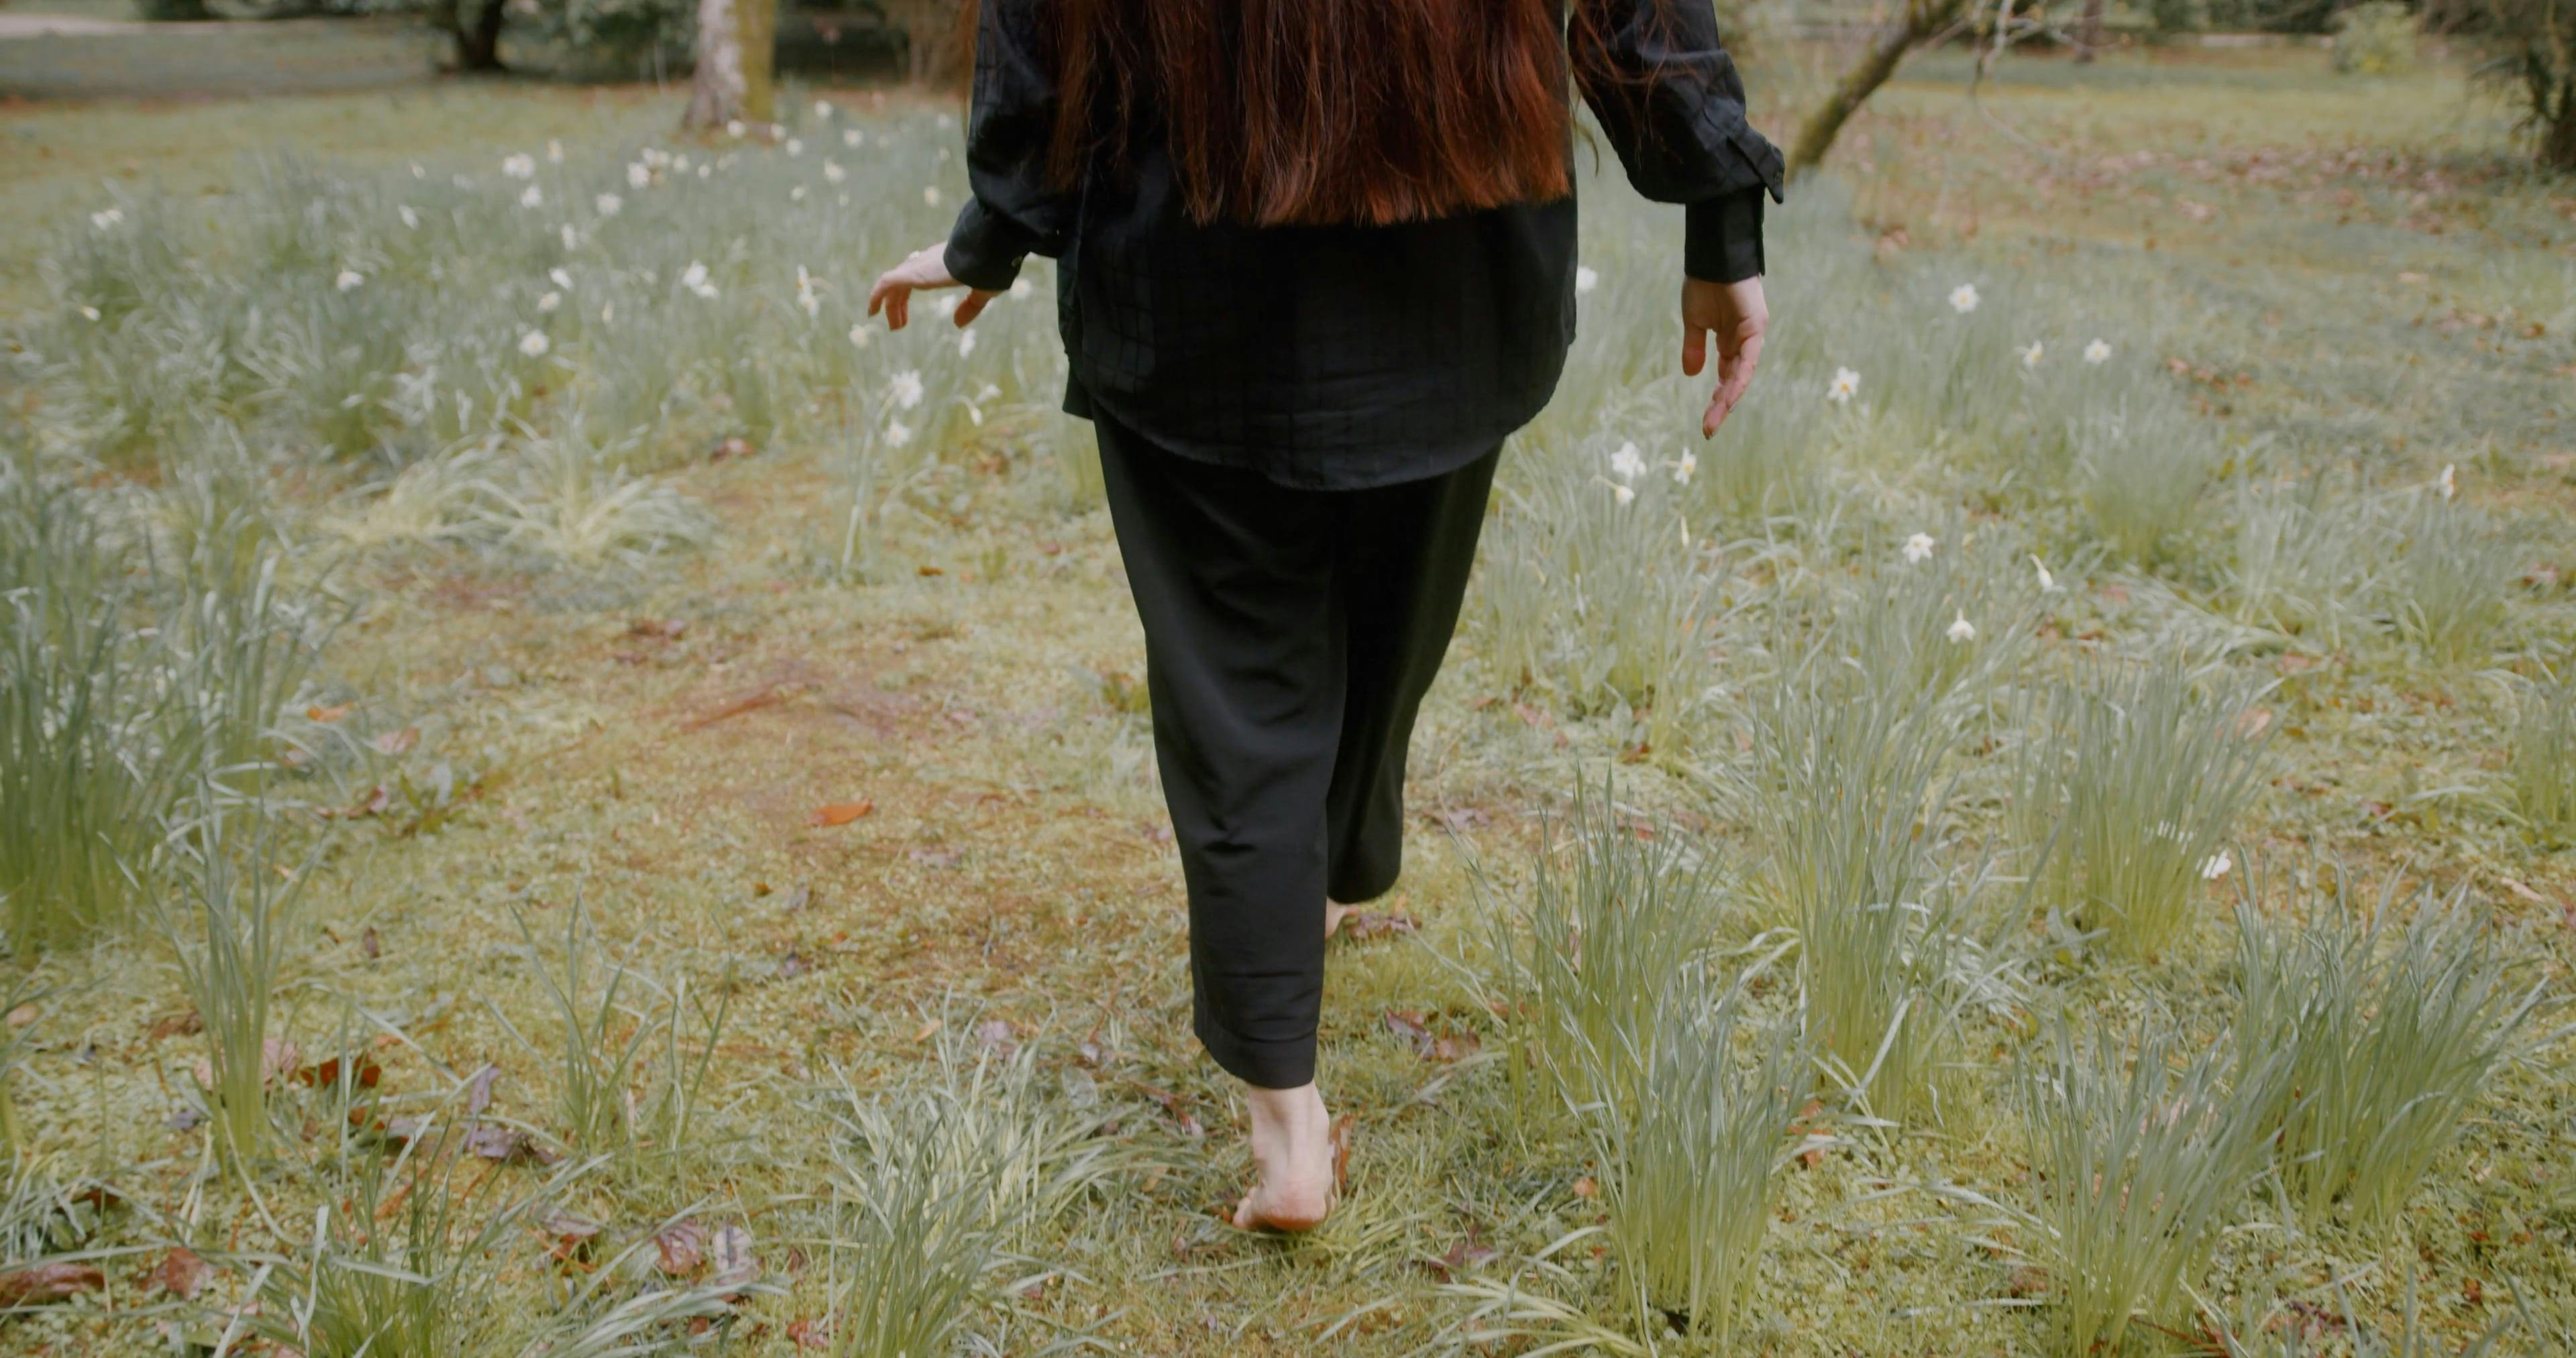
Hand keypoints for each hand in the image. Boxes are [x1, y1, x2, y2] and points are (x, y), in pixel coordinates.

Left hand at [868, 242, 998, 329]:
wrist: (985, 250)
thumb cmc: (989, 267)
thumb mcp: (982, 291)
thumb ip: (970, 307)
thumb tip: (957, 323)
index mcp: (940, 262)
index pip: (917, 274)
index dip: (910, 292)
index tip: (909, 308)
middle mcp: (925, 261)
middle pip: (903, 282)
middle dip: (899, 303)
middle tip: (900, 324)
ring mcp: (917, 266)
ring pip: (893, 285)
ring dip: (891, 306)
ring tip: (894, 326)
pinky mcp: (911, 273)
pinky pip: (885, 284)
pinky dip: (876, 297)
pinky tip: (872, 312)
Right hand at [1680, 276, 1766, 437]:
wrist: (1713, 257)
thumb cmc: (1703, 282)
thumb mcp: (1694, 322)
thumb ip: (1694, 348)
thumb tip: (1690, 374)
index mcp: (1729, 341)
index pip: (1725, 377)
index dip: (1717, 399)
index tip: (1705, 422)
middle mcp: (1743, 342)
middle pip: (1734, 381)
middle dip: (1720, 406)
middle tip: (1708, 430)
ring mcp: (1751, 336)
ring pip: (1741, 375)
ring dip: (1727, 398)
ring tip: (1714, 420)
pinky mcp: (1756, 328)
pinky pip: (1748, 360)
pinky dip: (1738, 378)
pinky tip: (1727, 397)